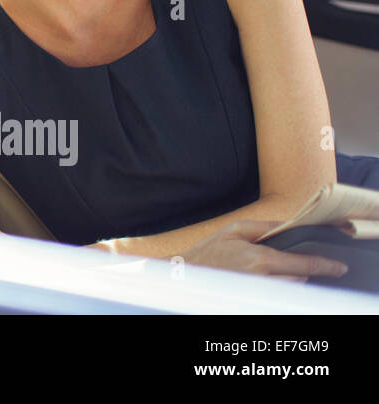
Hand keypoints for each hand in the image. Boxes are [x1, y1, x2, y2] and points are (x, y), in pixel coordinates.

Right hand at [179, 220, 348, 280]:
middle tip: (281, 261)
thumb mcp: (235, 229)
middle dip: (299, 270)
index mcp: (260, 259)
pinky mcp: (255, 301)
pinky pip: (278, 297)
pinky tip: (263, 280)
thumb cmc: (209, 252)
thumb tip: (290, 224)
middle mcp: (263, 280)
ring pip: (291, 290)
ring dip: (289, 280)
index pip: (304, 264)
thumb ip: (265, 226)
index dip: (324, 265)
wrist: (187, 275)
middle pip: (301, 279)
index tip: (338, 267)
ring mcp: (259, 294)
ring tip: (267, 270)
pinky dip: (278, 289)